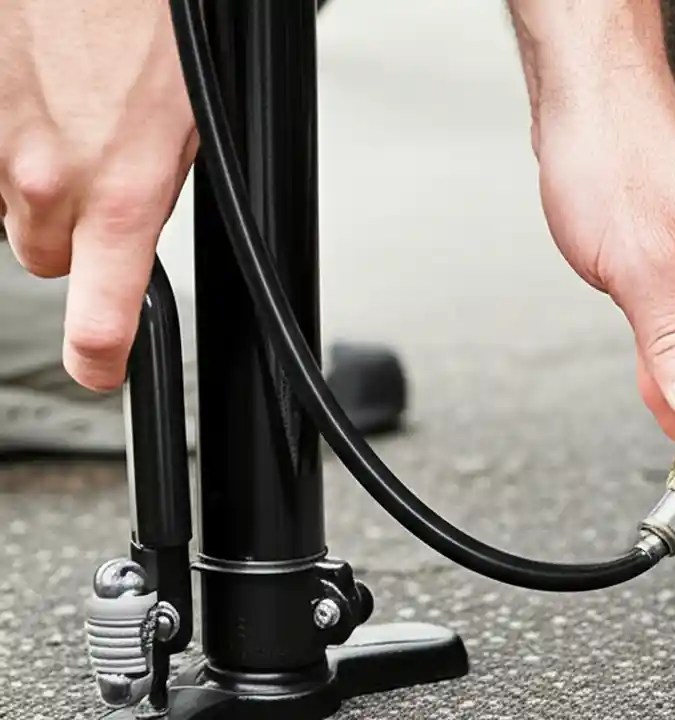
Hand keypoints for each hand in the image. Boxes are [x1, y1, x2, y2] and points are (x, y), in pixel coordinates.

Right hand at [0, 0, 195, 390]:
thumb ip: (144, 197)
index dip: (98, 352)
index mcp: (123, 196)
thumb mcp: (180, 127)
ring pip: (6, 207)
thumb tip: (128, 238)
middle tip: (94, 168)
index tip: (98, 369)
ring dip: (32, 179)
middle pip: (45, 255)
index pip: (99, 316)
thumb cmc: (144, 27)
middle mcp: (49, 183)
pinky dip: (3, 143)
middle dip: (69, 226)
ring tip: (64, 113)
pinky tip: (28, 99)